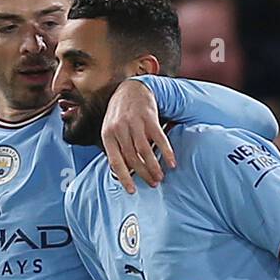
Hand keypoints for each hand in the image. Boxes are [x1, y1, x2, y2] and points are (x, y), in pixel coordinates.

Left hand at [101, 79, 176, 194]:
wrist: (131, 89)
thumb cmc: (120, 115)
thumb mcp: (111, 130)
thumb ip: (115, 149)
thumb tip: (121, 173)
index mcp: (108, 135)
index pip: (116, 161)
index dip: (124, 178)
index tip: (132, 191)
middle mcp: (120, 129)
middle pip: (132, 158)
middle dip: (143, 174)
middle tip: (153, 183)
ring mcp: (134, 123)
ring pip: (144, 150)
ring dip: (154, 166)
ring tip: (160, 177)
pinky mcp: (149, 117)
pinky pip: (159, 138)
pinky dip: (166, 152)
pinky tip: (171, 162)